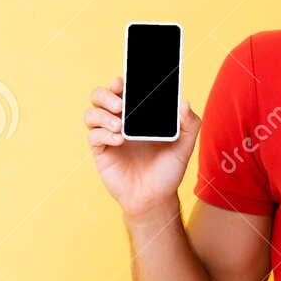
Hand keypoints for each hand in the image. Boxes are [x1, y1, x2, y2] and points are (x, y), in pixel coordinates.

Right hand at [83, 77, 200, 220]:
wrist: (156, 199)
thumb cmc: (168, 170)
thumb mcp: (184, 147)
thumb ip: (189, 124)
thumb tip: (184, 103)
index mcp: (138, 114)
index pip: (124, 90)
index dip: (120, 81)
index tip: (123, 81)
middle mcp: (120, 121)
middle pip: (100, 96)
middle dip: (106, 94)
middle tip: (120, 104)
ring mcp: (108, 136)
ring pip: (91, 114)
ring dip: (102, 114)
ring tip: (120, 124)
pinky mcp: (101, 152)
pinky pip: (93, 136)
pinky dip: (104, 134)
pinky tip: (119, 140)